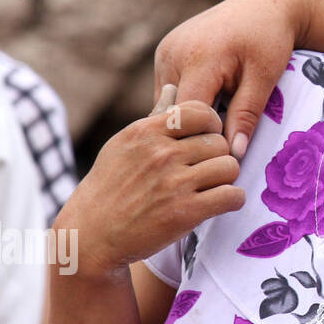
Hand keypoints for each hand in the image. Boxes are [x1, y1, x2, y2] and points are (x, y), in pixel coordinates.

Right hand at [55, 89, 245, 279]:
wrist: (90, 236)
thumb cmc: (109, 188)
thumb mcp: (123, 146)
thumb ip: (154, 121)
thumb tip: (173, 87)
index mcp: (146, 132)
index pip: (200, 111)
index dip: (211, 125)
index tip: (206, 139)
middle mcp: (161, 154)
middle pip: (220, 142)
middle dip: (217, 156)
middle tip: (206, 170)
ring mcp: (174, 183)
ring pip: (230, 167)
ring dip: (226, 179)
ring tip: (211, 186)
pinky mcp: (186, 212)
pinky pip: (232, 196)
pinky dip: (231, 200)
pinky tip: (218, 202)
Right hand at [153, 0, 307, 157]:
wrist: (267, 4)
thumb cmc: (271, 39)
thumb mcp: (264, 78)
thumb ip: (246, 114)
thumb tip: (234, 155)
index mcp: (197, 59)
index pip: (187, 115)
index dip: (202, 138)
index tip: (221, 155)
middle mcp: (172, 53)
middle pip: (172, 110)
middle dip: (191, 132)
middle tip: (213, 150)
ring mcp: (165, 51)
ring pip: (166, 102)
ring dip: (185, 118)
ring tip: (212, 129)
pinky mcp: (166, 51)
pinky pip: (168, 89)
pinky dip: (183, 103)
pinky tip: (207, 110)